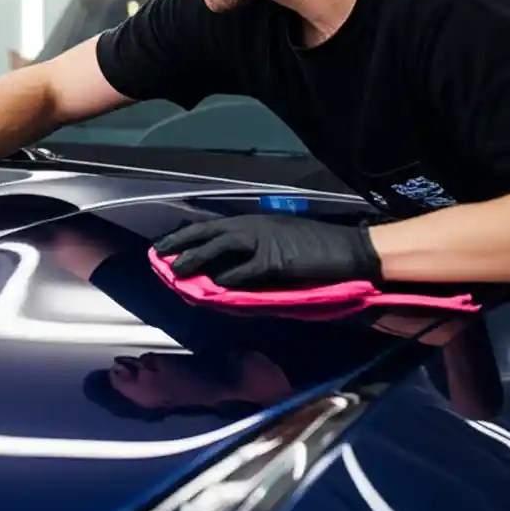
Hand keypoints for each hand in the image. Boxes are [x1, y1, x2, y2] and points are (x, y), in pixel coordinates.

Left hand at [153, 215, 382, 289]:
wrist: (351, 248)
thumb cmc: (316, 246)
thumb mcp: (279, 240)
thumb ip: (252, 250)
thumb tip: (223, 269)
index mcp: (253, 221)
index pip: (210, 227)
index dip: (186, 236)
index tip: (165, 246)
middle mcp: (253, 227)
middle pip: (207, 233)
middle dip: (181, 245)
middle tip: (159, 256)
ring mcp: (264, 242)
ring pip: (219, 249)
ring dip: (196, 261)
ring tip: (177, 273)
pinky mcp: (276, 261)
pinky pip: (245, 271)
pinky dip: (229, 280)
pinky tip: (215, 288)